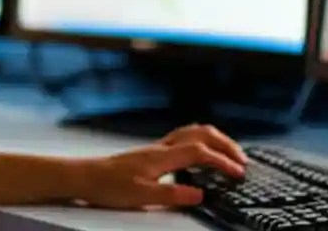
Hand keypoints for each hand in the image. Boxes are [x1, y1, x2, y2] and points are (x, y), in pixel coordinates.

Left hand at [76, 124, 247, 209]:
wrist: (85, 176)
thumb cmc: (109, 186)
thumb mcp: (141, 196)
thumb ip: (172, 195)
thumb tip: (200, 194)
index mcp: (161, 156)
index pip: (200, 152)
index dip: (222, 161)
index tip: (238, 174)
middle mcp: (161, 147)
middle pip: (200, 133)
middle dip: (225, 144)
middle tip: (242, 160)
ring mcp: (157, 147)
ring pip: (192, 131)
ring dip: (215, 139)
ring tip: (230, 154)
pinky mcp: (153, 152)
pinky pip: (184, 137)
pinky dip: (202, 141)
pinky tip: (203, 154)